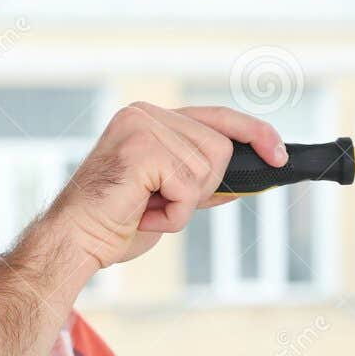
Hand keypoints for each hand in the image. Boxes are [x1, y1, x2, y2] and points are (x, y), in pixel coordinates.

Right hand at [39, 102, 287, 271]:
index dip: (255, 134)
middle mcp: (146, 114)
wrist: (74, 242)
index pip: (218, 117)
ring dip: (183, 204)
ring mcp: (141, 126)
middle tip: (158, 204)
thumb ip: (202, 179)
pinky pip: (189, 186)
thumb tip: (248, 175)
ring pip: (207, 169)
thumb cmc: (115, 223)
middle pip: (220, 148)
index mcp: (151, 118)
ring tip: (146, 209)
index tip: (279, 156)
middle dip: (200, 189)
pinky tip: (142, 214)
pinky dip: (173, 214)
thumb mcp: (171, 197)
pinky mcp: (141, 148)